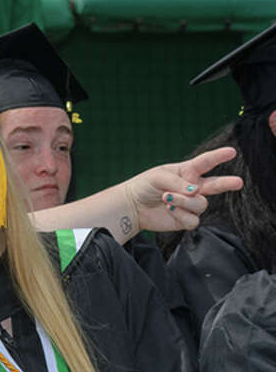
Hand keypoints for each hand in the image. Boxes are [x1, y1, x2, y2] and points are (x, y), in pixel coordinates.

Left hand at [121, 146, 241, 234]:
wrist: (132, 206)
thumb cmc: (145, 186)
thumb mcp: (159, 177)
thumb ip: (178, 182)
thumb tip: (196, 191)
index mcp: (188, 172)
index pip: (206, 162)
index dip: (219, 156)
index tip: (232, 151)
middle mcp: (193, 188)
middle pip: (216, 185)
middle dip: (228, 183)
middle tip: (238, 182)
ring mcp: (191, 204)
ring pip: (201, 204)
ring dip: (184, 201)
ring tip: (166, 198)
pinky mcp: (186, 220)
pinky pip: (193, 219)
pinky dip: (181, 214)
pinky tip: (169, 209)